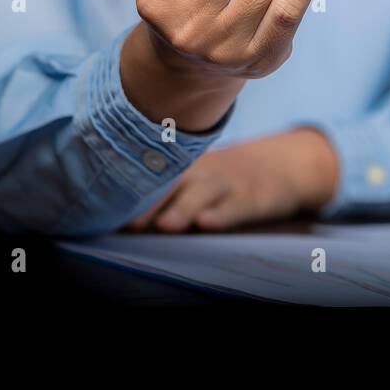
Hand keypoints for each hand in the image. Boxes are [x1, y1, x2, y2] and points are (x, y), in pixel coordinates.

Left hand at [127, 129, 339, 231]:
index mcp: (185, 166)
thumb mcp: (196, 173)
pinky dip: (223, 214)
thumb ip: (165, 190)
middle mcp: (203, 171)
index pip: (154, 174)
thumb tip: (116, 215)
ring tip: (166, 225)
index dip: (131, 188)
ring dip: (183, 209)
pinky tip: (209, 223)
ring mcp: (229, 183)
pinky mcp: (253, 197)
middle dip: (151, 201)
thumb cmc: (225, 177)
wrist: (283, 164)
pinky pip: (236, 206)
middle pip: (174, 183)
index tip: (106, 204)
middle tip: (129, 221)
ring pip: (203, 194)